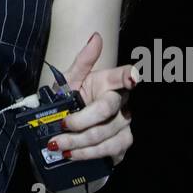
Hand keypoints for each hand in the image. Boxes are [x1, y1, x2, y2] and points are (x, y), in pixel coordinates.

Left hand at [48, 32, 136, 165]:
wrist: (63, 128)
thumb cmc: (70, 100)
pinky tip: (75, 155)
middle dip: (81, 121)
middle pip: (106, 110)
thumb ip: (82, 61)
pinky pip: (110, 151)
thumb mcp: (69, 80)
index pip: (124, 75)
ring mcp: (123, 125)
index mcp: (108, 82)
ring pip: (107, 134)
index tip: (132, 77)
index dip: (129, 76)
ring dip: (80, 142)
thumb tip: (96, 37)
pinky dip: (89, 155)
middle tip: (61, 128)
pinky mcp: (121, 144)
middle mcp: (121, 103)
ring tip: (60, 146)